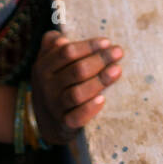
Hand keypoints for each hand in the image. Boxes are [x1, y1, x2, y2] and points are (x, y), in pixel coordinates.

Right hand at [30, 30, 123, 145]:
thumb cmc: (54, 84)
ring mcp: (55, 106)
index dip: (88, 46)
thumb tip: (62, 39)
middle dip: (100, 60)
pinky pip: (76, 117)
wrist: (47, 122)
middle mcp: (46, 86)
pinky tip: (102, 99)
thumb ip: (52, 46)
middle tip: (118, 52)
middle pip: (76, 71)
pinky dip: (89, 109)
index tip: (107, 42)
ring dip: (99, 81)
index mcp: (43, 67)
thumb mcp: (47, 63)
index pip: (66, 53)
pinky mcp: (64, 124)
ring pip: (77, 93)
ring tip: (117, 71)